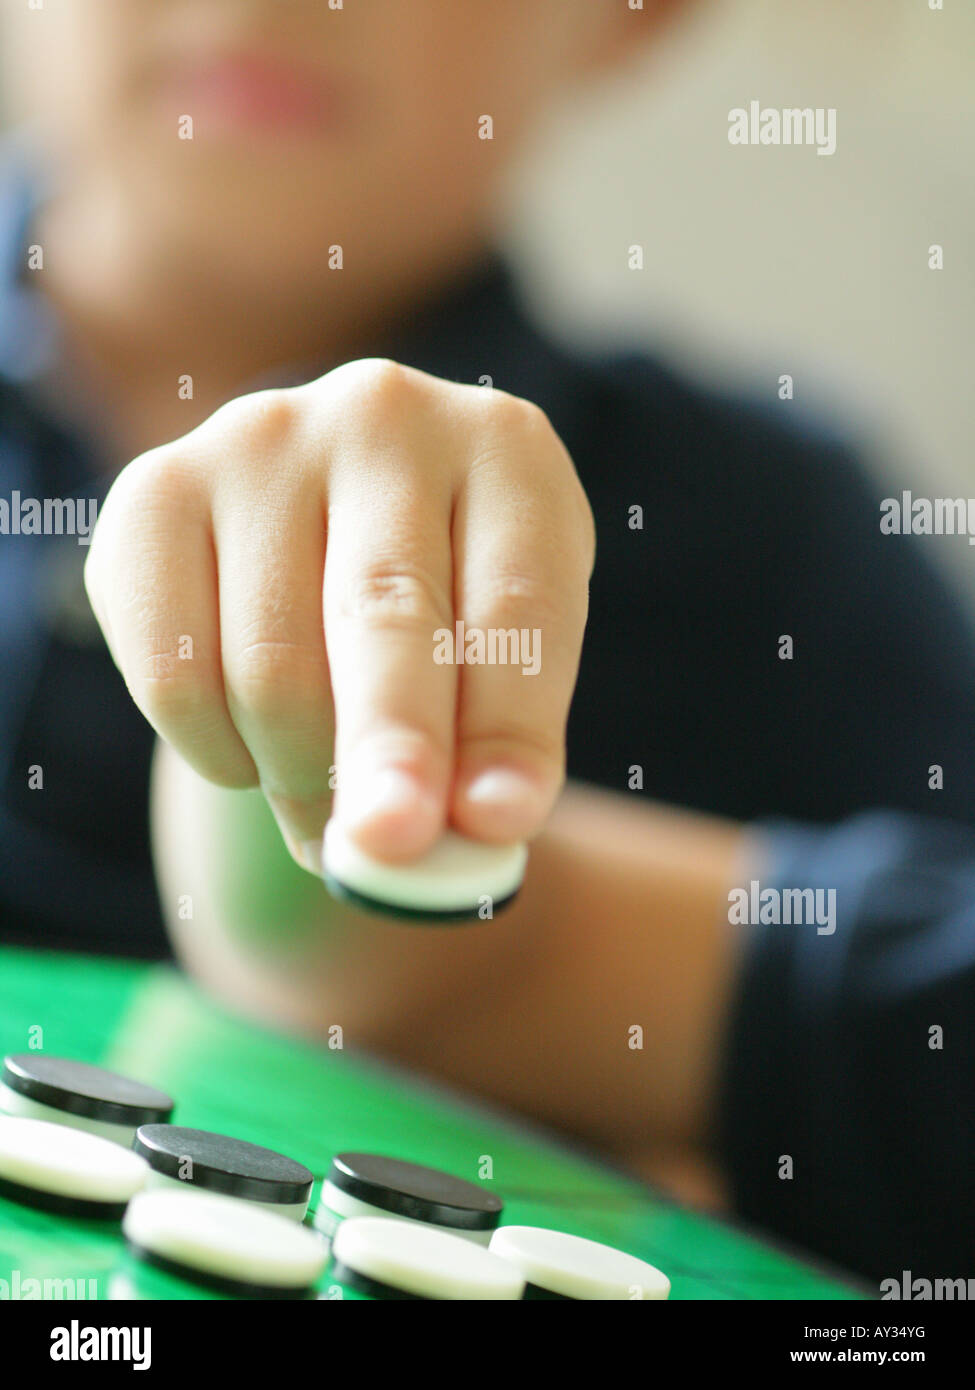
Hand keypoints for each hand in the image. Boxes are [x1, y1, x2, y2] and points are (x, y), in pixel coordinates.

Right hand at [85, 360, 594, 870]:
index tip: (496, 821)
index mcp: (505, 450)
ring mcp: (260, 441)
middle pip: (384, 611)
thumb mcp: (503, 657)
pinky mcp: (156, 491)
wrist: (328, 531)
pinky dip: (218, 753)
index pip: (518, 601)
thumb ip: (498, 739)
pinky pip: (172, 670)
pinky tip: (255, 754)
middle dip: (390, 746)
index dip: (508, 722)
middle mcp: (384, 417)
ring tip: (331, 817)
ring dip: (303, 779)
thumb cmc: (444, 609)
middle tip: (389, 844)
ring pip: (272, 664)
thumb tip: (478, 829)